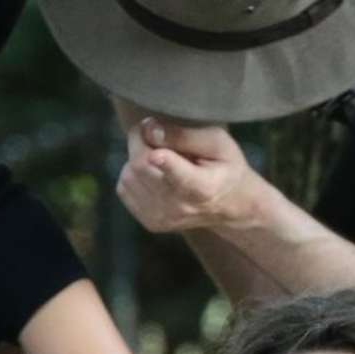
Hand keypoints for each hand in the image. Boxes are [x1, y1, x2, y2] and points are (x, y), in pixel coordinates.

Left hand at [116, 115, 256, 234]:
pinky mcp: (151, 223)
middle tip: (160, 136)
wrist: (231, 206)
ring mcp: (164, 218)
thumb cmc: (225, 167)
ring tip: (161, 160)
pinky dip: (133, 175)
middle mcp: (182, 208)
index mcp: (203, 188)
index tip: (157, 154)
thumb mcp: (218, 142)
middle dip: (142, 140)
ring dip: (137, 158)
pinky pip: (124, 187)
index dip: (165, 162)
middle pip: (141, 164)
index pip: (180, 177)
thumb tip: (149, 129)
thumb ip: (185, 134)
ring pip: (129, 174)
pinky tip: (153, 175)